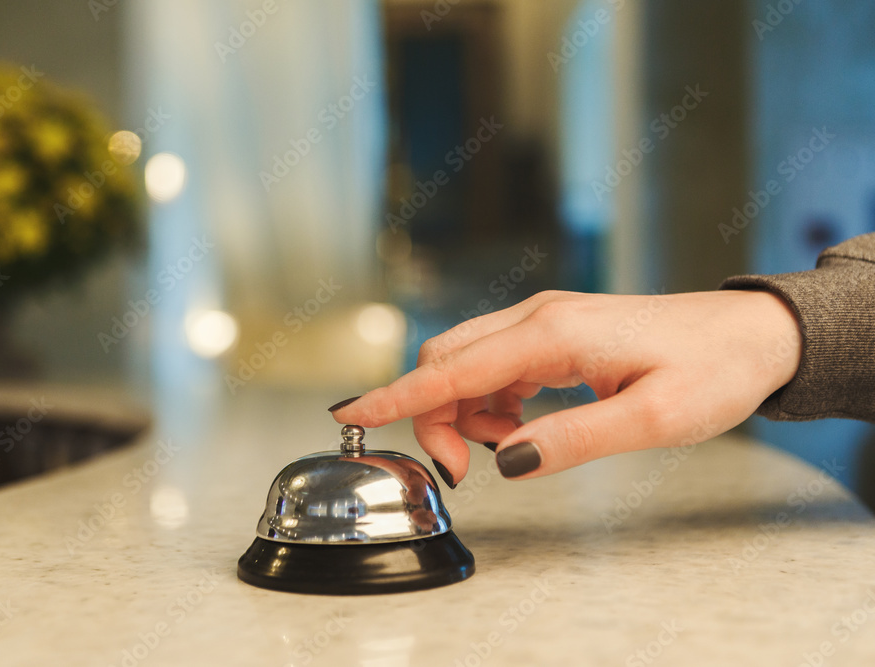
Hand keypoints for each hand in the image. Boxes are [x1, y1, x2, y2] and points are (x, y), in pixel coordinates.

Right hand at [331, 290, 801, 483]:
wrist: (749, 334)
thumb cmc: (712, 368)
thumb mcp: (653, 419)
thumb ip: (574, 439)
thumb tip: (508, 461)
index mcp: (552, 333)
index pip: (452, 368)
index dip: (397, 396)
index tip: (349, 414)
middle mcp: (538, 318)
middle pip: (447, 361)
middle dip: (435, 415)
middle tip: (469, 467)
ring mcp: (544, 323)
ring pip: (467, 364)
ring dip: (466, 412)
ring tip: (512, 446)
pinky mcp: (554, 335)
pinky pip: (496, 367)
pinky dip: (490, 402)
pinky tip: (523, 425)